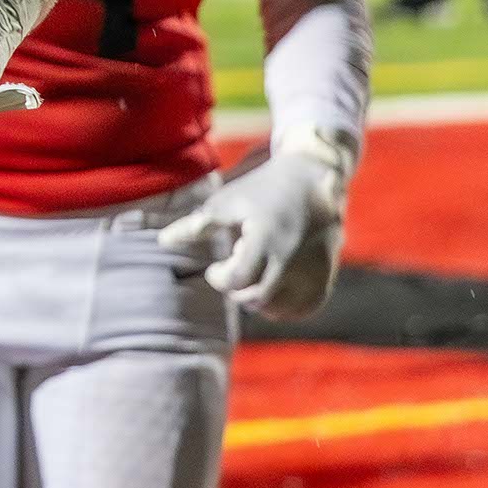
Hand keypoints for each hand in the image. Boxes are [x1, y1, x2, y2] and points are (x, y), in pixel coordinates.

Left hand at [157, 148, 347, 318]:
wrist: (311, 178)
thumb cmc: (261, 189)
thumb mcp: (226, 202)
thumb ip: (197, 226)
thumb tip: (162, 242)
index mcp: (265, 239)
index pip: (236, 280)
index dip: (219, 278)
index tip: (216, 267)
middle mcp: (292, 259)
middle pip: (257, 299)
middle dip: (238, 291)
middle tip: (234, 272)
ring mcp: (313, 270)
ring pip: (281, 309)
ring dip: (259, 301)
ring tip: (253, 277)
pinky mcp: (326, 275)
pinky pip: (304, 308)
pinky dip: (285, 307)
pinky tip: (272, 288)